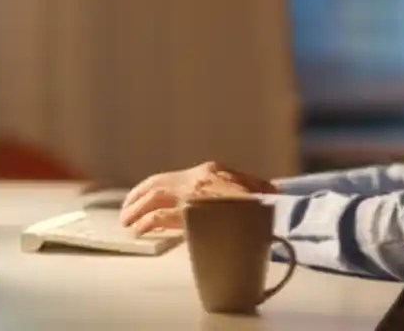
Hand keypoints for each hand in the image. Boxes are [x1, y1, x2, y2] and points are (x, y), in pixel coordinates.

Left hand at [119, 161, 277, 234]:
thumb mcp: (242, 197)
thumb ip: (225, 197)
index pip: (173, 177)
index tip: (138, 197)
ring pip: (155, 197)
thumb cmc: (260, 209)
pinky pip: (161, 217)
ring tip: (126, 223)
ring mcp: (196, 195)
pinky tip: (138, 232)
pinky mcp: (193, 213)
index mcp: (212, 172)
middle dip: (138, 197)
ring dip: (137, 210)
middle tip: (125, 212)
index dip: (151, 187)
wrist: (278, 213)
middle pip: (158, 184)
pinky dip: (147, 223)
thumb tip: (201, 210)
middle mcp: (200, 179)